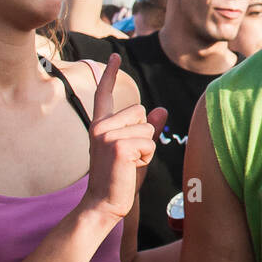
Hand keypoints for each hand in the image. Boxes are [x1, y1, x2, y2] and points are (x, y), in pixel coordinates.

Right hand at [80, 54, 166, 223]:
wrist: (104, 204)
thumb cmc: (120, 179)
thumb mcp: (136, 150)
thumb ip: (147, 129)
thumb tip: (161, 109)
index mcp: (100, 126)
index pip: (104, 95)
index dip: (109, 74)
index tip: (114, 57)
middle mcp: (100, 127)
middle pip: (140, 112)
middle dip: (144, 134)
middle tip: (128, 158)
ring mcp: (107, 135)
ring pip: (147, 128)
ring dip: (146, 148)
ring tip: (129, 164)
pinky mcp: (119, 146)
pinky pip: (149, 142)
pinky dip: (147, 156)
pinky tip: (131, 167)